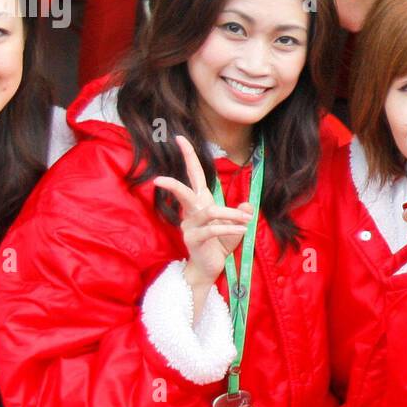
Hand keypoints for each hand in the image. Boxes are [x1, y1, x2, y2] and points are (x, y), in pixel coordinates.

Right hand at [152, 135, 252, 292]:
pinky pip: (212, 230)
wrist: (210, 268)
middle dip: (174, 185)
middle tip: (158, 179)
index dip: (188, 156)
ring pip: (207, 212)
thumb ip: (241, 214)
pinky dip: (230, 228)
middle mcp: (192, 212)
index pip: (193, 175)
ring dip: (230, 214)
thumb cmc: (220, 244)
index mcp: (201, 202)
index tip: (180, 138)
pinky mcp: (195, 240)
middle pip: (184, 191)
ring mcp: (190, 226)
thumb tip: (248, 206)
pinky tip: (243, 230)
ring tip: (246, 220)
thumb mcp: (235, 226)